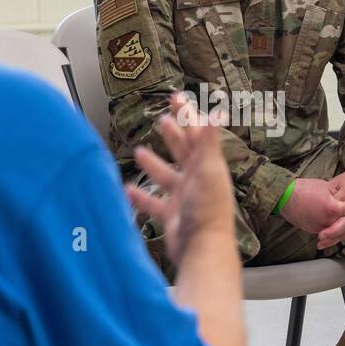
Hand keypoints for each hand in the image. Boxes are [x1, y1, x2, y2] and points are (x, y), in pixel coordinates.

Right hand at [126, 92, 235, 267]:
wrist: (202, 247)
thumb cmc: (208, 209)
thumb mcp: (208, 169)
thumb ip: (209, 141)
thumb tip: (217, 111)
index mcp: (207, 165)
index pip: (197, 134)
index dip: (187, 115)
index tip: (176, 98)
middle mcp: (197, 180)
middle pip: (184, 152)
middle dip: (173, 135)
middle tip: (162, 119)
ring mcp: (184, 198)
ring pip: (166, 176)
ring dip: (154, 164)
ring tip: (139, 152)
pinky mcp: (173, 216)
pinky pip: (154, 203)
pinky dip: (141, 197)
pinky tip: (127, 190)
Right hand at [280, 176, 344, 243]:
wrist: (284, 196)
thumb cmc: (304, 188)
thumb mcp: (325, 187)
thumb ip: (336, 196)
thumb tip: (344, 199)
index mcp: (332, 207)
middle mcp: (327, 220)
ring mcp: (319, 227)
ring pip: (338, 233)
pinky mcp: (312, 230)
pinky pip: (327, 232)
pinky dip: (335, 232)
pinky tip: (341, 231)